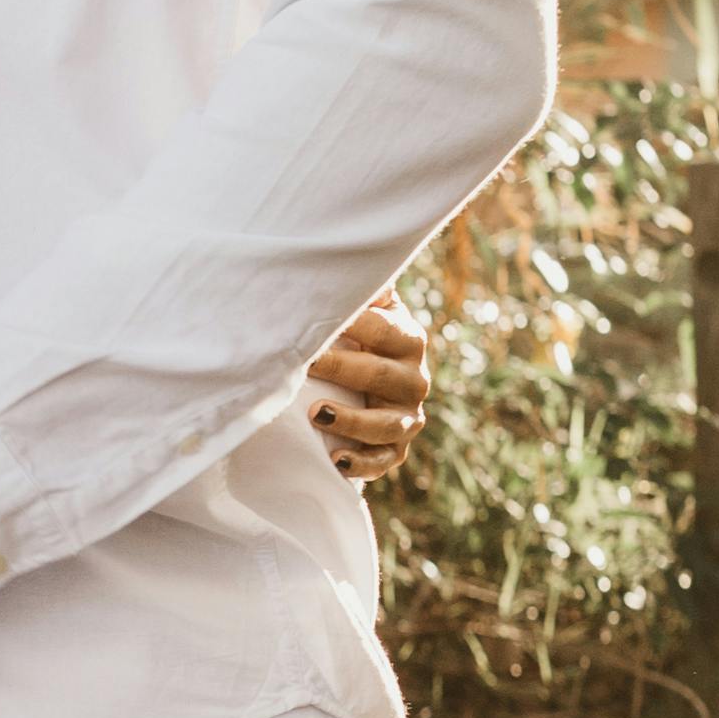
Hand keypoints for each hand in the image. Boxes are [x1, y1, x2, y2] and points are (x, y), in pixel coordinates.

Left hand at [309, 294, 429, 491]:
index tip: (313, 324)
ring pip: (386, 423)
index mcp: (408, 339)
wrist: (372, 387)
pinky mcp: (396, 451)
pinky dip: (361, 464)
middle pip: (379, 374)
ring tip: (316, 414)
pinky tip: (336, 460)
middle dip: (340, 369)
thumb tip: (343, 253)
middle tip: (304, 364)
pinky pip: (383, 461)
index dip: (350, 325)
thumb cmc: (361, 340)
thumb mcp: (368, 310)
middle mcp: (414, 378)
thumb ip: (363, 288)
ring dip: (352, 421)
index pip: (381, 329)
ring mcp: (407, 417)